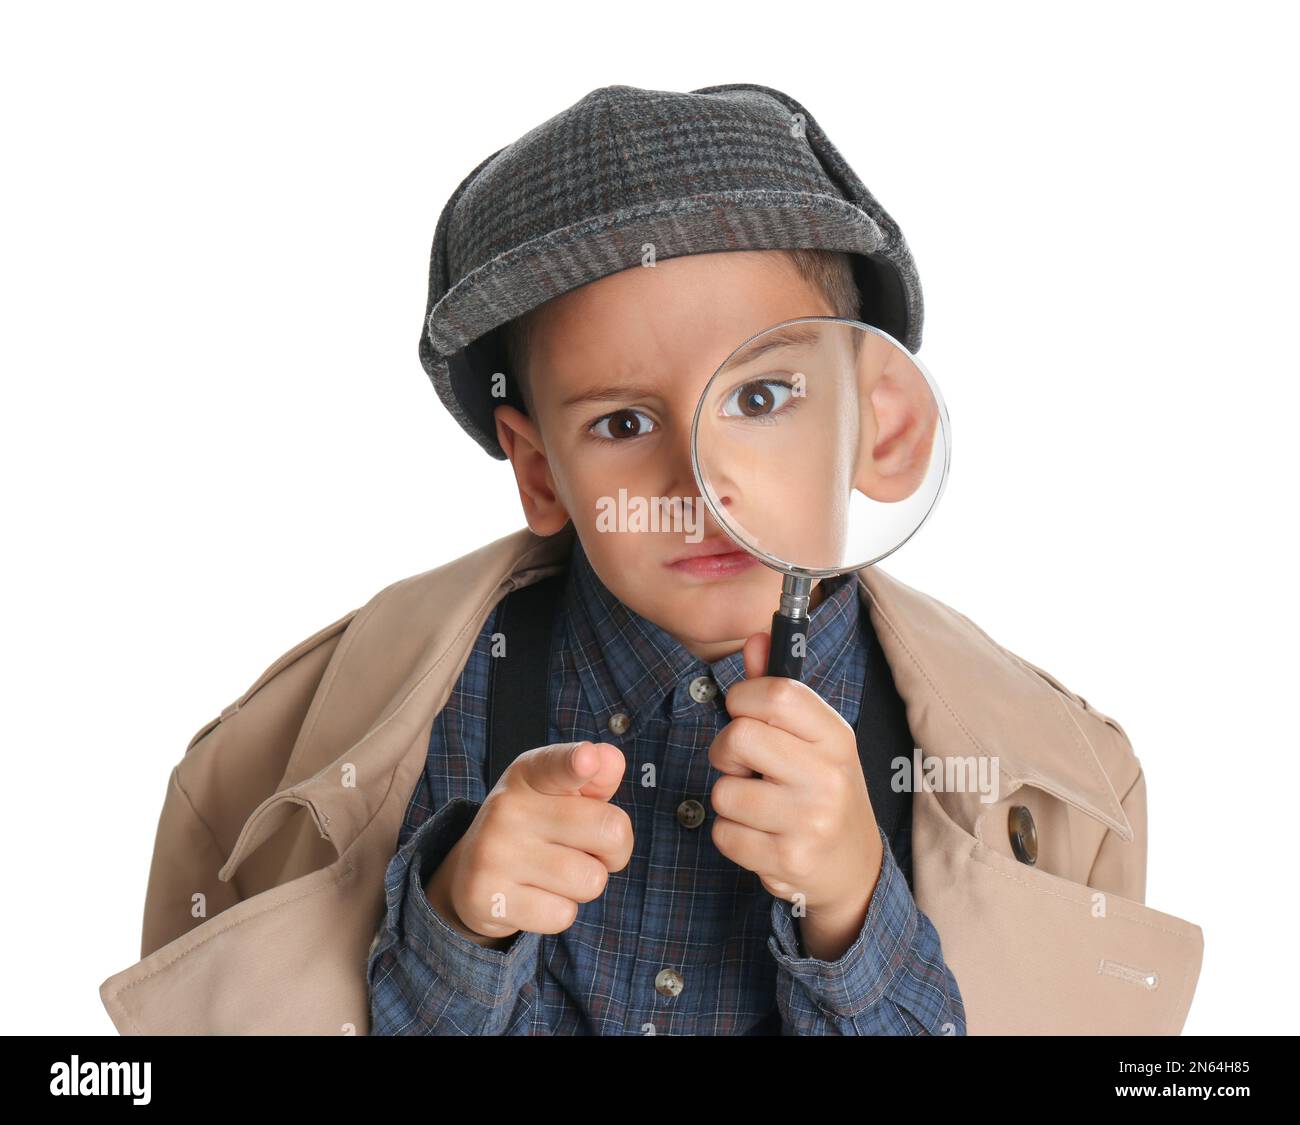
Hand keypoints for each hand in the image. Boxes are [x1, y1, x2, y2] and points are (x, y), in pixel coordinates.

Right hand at [424, 741, 632, 947]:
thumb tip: (609, 760)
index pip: (558, 764)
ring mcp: (494, 853)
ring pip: (590, 880)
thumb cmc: (536, 825)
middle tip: (587, 850)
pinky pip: (563, 915)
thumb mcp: (560, 794)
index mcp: (530, 774)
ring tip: (556, 874)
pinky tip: (535, 896)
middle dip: (614, 850)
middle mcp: (508, 807)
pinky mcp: (487, 898)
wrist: (470, 872)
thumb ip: (595, 778)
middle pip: (610, 830)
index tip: (585, 759)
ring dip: (584, 884)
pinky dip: (559, 911)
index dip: (577, 762)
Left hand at [708, 632, 883, 960]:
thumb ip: (777, 689)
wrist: (853, 866)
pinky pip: (724, 834)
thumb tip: (755, 638)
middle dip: (727, 751)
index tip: (744, 711)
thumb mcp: (813, 737)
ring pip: (724, 792)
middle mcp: (829, 777)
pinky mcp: (789, 861)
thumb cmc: (822, 789)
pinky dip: (732, 835)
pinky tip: (760, 834)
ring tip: (758, 803)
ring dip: (729, 797)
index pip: (777, 693)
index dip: (743, 697)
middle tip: (745, 765)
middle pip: (738, 738)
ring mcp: (810, 822)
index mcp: (836, 737)